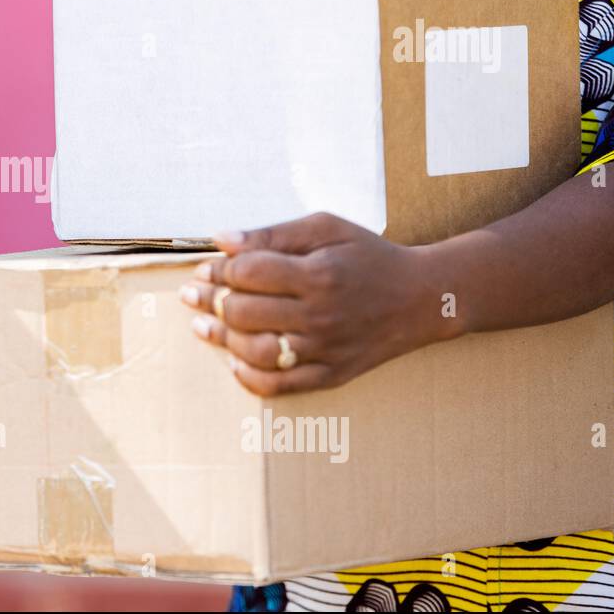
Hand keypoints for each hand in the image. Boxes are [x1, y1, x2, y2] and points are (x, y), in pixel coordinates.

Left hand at [178, 212, 450, 394]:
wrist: (421, 298)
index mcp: (318, 274)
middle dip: (211, 302)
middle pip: (245, 313)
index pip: (249, 273)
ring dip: (220, 339)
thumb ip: (273, 234)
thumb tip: (222, 240)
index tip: (205, 268)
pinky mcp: (331, 374)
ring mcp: (326, 349)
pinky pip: (280, 385)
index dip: (218, 270)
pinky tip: (233, 360)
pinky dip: (249, 376)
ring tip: (202, 326)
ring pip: (256, 351)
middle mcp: (320, 315)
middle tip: (192, 295)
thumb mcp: (326, 228)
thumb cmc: (368, 256)